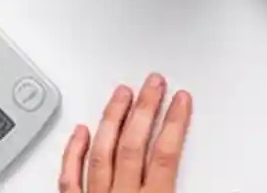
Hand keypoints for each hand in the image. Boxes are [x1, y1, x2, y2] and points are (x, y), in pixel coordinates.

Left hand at [58, 74, 192, 192]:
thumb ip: (184, 189)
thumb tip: (198, 179)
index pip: (165, 156)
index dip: (174, 123)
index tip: (180, 100)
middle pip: (133, 145)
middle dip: (145, 109)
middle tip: (153, 84)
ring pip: (101, 153)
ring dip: (112, 119)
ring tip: (122, 93)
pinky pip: (69, 179)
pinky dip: (73, 153)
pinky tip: (80, 131)